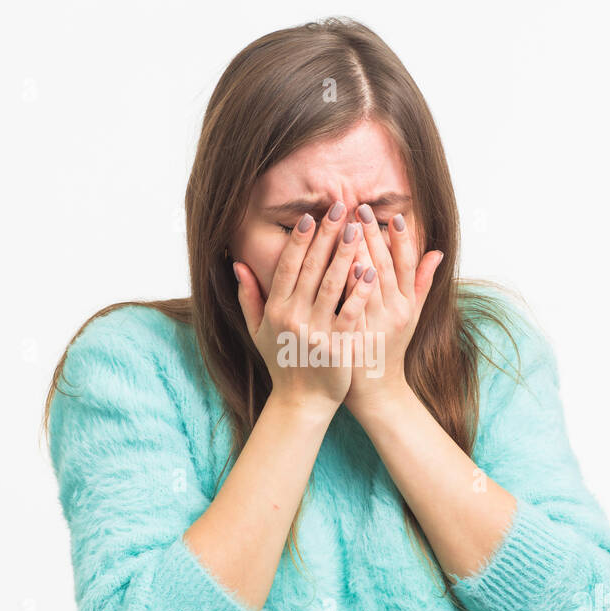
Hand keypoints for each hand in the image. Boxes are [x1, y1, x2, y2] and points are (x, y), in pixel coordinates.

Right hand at [234, 201, 377, 418]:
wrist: (301, 402)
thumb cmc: (281, 363)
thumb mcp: (258, 331)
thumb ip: (249, 297)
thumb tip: (238, 264)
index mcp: (275, 310)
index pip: (289, 266)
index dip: (300, 239)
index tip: (311, 215)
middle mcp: (293, 317)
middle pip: (312, 268)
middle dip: (326, 235)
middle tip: (340, 207)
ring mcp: (315, 331)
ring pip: (333, 284)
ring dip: (345, 254)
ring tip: (357, 228)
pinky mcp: (337, 346)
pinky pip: (351, 312)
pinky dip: (360, 291)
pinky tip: (371, 270)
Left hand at [341, 204, 443, 419]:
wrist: (375, 390)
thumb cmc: (390, 349)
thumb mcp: (412, 316)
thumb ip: (423, 283)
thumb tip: (437, 251)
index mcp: (407, 305)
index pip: (406, 265)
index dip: (401, 240)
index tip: (393, 215)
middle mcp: (394, 313)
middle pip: (385, 267)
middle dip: (373, 236)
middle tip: (360, 208)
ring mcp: (374, 326)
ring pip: (368, 284)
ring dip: (358, 253)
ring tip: (348, 226)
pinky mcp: (355, 338)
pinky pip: (351, 308)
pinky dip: (349, 288)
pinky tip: (341, 267)